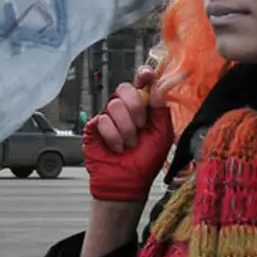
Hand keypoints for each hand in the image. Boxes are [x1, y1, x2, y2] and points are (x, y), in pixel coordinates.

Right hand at [83, 67, 174, 202]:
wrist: (128, 181)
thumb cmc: (145, 161)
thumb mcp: (162, 134)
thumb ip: (161, 110)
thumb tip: (157, 88)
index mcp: (141, 108)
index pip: (140, 84)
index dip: (143, 76)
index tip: (147, 75)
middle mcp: (123, 109)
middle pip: (125, 89)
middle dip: (135, 107)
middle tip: (141, 127)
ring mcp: (107, 117)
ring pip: (114, 105)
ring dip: (126, 129)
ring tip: (129, 144)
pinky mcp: (94, 127)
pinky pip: (103, 120)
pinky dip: (114, 137)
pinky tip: (117, 148)